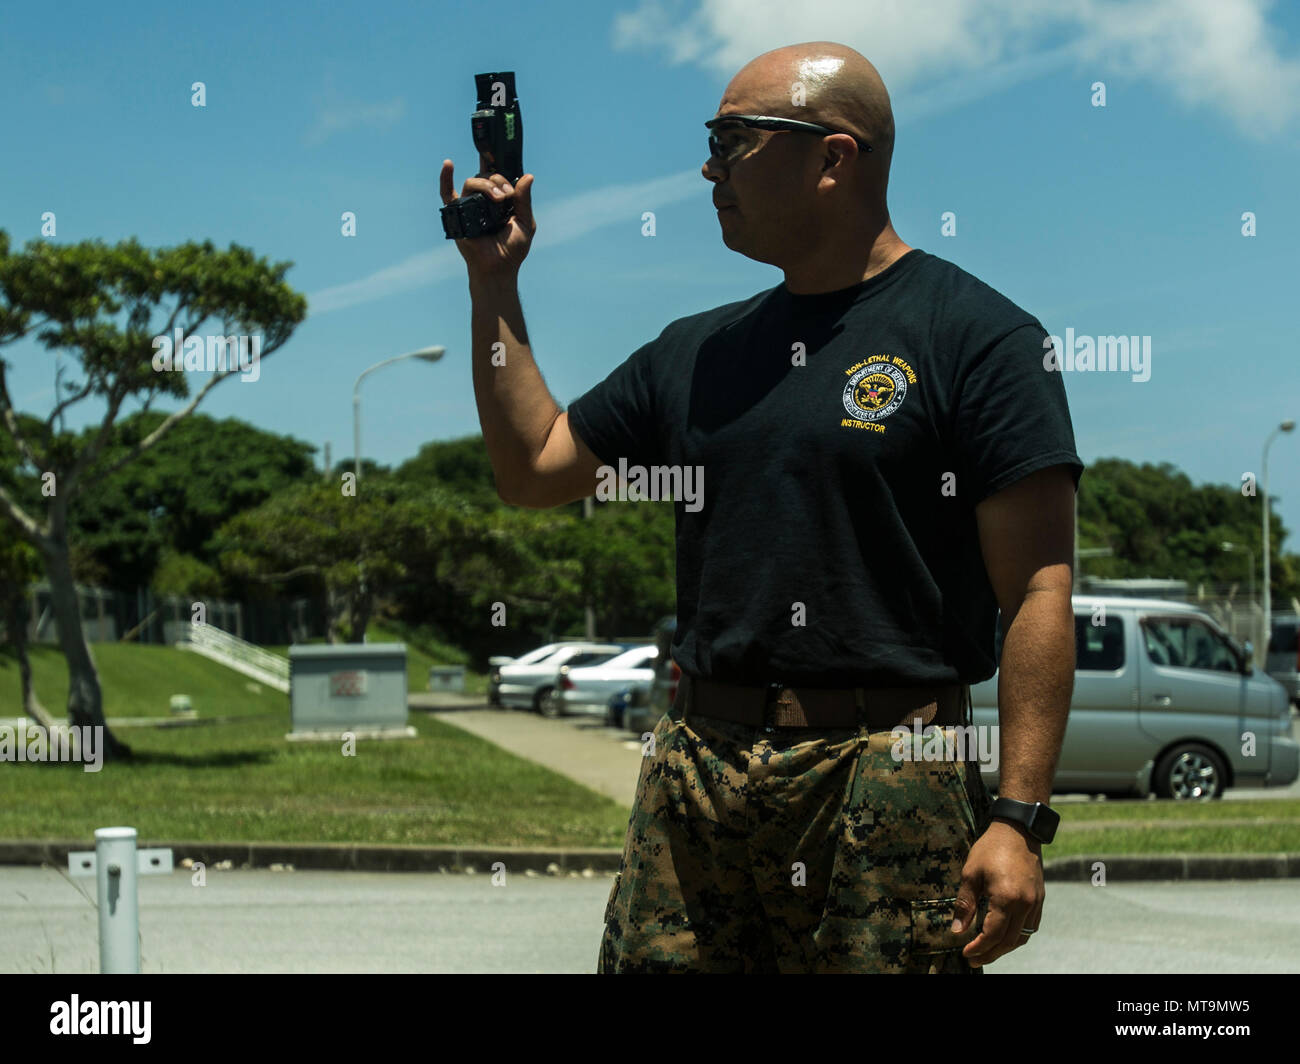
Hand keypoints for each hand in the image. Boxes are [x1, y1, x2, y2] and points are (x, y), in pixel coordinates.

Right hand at [439, 159, 535, 276]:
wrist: (499, 267)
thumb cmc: (512, 249)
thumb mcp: (525, 222)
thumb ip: (524, 200)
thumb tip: (528, 176)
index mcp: (500, 202)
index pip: (499, 179)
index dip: (503, 177)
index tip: (511, 188)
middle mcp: (484, 201)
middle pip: (485, 177)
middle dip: (497, 181)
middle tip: (507, 195)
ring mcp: (469, 207)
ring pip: (471, 183)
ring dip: (485, 184)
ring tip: (498, 197)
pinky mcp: (457, 215)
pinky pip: (447, 194)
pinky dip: (445, 178)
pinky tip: (448, 164)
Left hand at [952, 818, 1044, 967]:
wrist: (1017, 830)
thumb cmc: (990, 849)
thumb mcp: (970, 874)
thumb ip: (965, 905)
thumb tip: (957, 931)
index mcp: (1006, 898)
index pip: (992, 934)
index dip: (978, 947)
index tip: (965, 953)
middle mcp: (1025, 904)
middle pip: (1008, 941)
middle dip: (990, 953)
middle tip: (974, 959)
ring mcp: (1035, 903)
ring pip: (1022, 937)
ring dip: (1004, 948)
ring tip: (987, 951)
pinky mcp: (1040, 899)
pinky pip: (1031, 927)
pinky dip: (1017, 936)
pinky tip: (1004, 937)